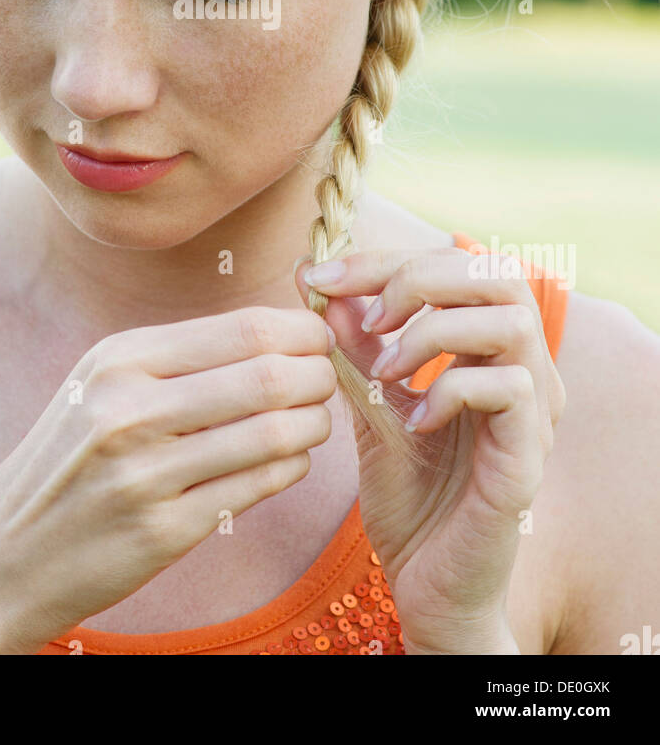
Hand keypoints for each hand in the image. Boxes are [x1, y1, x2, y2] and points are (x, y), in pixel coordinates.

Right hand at [0, 305, 336, 652]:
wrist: (3, 557)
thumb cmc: (68, 460)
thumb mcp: (101, 384)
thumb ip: (179, 357)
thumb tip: (276, 330)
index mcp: (120, 359)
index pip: (244, 329)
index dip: (300, 332)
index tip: (317, 339)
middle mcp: (130, 409)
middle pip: (269, 377)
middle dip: (319, 376)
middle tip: (327, 381)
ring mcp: (147, 473)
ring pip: (276, 434)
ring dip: (313, 425)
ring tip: (312, 422)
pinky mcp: (164, 530)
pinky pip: (259, 487)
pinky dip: (290, 468)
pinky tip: (287, 462)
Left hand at [295, 247, 566, 654]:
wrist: (426, 587)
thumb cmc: (408, 496)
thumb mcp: (368, 404)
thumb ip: (351, 342)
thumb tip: (311, 275)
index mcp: (489, 350)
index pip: (456, 263)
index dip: (386, 258)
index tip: (320, 275)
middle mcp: (524, 370)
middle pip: (497, 272)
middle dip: (417, 277)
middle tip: (365, 316)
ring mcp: (534, 414)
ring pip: (510, 320)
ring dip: (432, 332)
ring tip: (384, 371)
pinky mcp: (528, 459)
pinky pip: (508, 387)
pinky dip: (450, 388)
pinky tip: (415, 422)